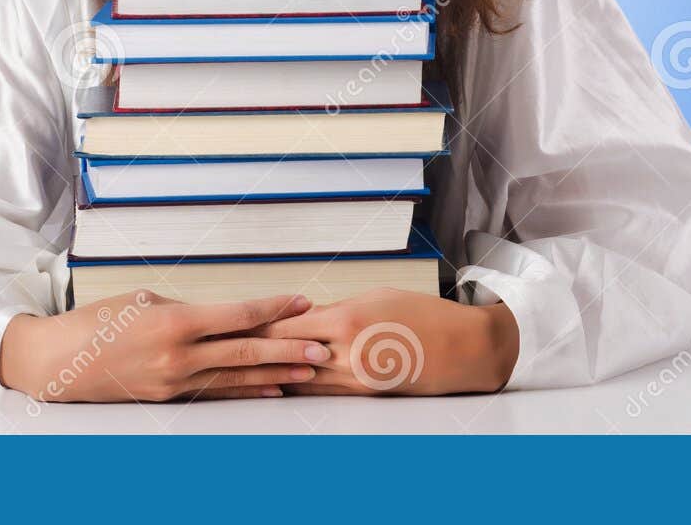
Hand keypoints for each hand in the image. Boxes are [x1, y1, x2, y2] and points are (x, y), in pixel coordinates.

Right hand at [0, 291, 329, 402]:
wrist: (58, 363)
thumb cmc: (97, 322)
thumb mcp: (144, 300)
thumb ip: (185, 311)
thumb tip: (217, 318)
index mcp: (174, 322)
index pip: (236, 316)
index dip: (272, 310)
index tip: (302, 302)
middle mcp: (179, 355)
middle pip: (246, 352)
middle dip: (288, 349)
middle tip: (323, 347)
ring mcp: (175, 381)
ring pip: (236, 376)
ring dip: (276, 373)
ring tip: (310, 371)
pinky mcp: (169, 397)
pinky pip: (216, 392)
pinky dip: (247, 390)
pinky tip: (272, 390)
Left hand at [253, 287, 518, 395]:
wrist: (463, 349)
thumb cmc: (424, 315)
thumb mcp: (376, 297)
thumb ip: (337, 308)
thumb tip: (305, 314)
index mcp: (348, 319)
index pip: (290, 324)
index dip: (260, 325)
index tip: (234, 324)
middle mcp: (349, 351)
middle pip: (289, 352)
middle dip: (258, 350)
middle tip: (227, 349)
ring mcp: (357, 377)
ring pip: (302, 377)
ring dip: (275, 371)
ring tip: (245, 369)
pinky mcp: (365, 393)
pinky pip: (324, 390)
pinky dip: (302, 385)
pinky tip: (282, 384)